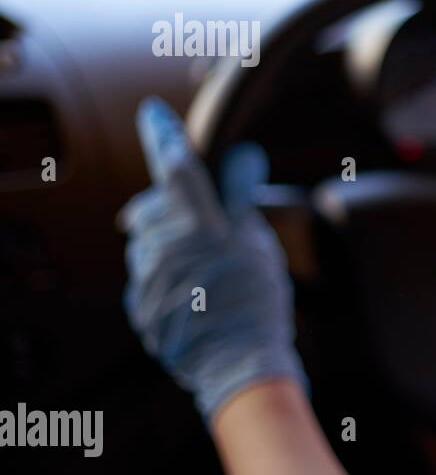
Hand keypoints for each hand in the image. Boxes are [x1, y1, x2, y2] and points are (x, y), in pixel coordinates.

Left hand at [122, 97, 306, 422]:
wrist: (238, 361)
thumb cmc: (257, 301)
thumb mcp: (259, 243)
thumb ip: (239, 201)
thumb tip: (243, 157)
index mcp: (198, 222)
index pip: (175, 163)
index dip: (163, 134)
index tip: (153, 113)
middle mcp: (164, 244)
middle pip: (152, 206)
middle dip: (169, 208)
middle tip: (203, 226)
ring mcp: (146, 276)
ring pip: (146, 243)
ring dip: (168, 246)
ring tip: (205, 270)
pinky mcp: (139, 303)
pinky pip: (146, 276)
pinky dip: (166, 277)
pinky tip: (194, 294)